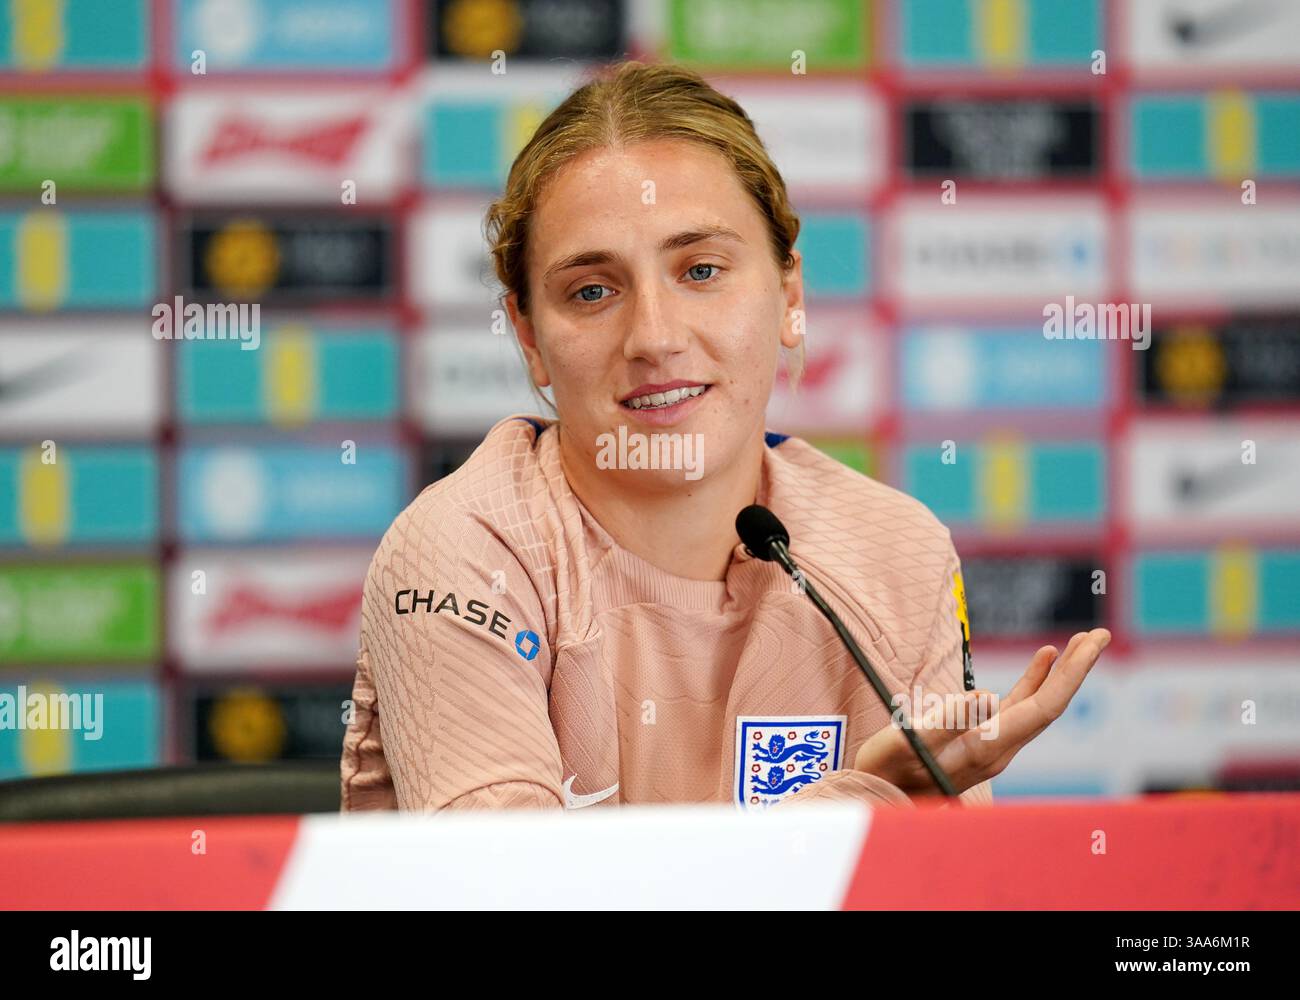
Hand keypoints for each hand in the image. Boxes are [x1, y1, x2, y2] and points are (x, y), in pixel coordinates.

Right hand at [853, 628, 1111, 795]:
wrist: (880, 797)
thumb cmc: (887, 771)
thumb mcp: (906, 743)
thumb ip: (945, 721)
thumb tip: (986, 694)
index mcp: (987, 747)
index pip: (1043, 707)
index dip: (1071, 674)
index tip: (1092, 643)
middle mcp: (1000, 748)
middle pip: (1051, 704)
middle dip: (1079, 668)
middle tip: (1101, 634)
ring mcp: (995, 744)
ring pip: (1041, 704)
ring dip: (1063, 672)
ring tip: (1085, 641)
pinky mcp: (985, 738)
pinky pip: (1022, 705)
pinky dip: (1036, 679)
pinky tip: (1046, 658)